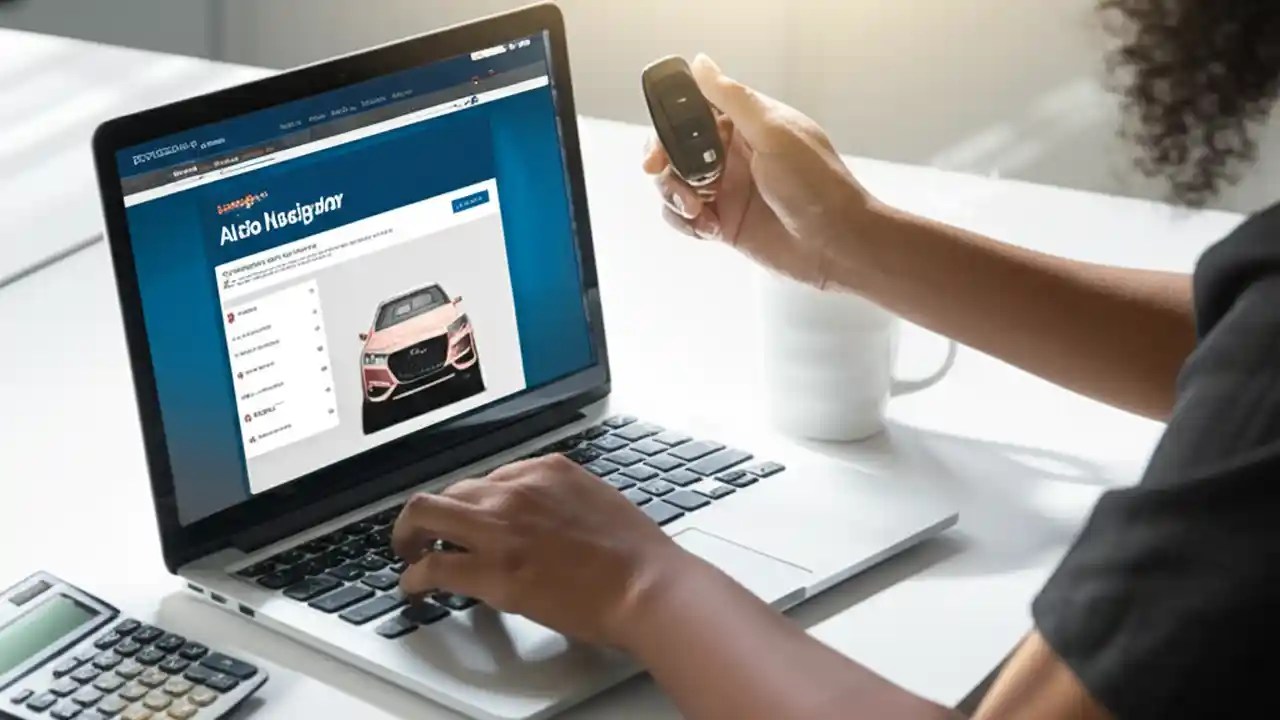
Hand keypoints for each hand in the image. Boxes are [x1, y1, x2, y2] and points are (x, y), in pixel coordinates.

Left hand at [391, 455, 689, 647]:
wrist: (645, 585)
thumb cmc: (635, 555)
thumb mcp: (596, 501)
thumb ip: (560, 500)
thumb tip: (540, 519)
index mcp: (545, 470)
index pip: (490, 479)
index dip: (475, 505)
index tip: (469, 521)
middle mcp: (516, 489)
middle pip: (452, 491)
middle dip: (434, 514)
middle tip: (423, 534)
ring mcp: (499, 527)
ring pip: (425, 514)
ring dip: (408, 534)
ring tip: (406, 553)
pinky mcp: (490, 569)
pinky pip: (433, 566)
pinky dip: (414, 576)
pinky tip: (413, 586)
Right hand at [644, 54, 879, 288]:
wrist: (838, 245)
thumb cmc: (817, 185)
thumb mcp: (774, 133)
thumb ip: (733, 99)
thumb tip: (700, 64)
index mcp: (746, 126)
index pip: (694, 113)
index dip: (669, 124)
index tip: (660, 141)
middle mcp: (732, 155)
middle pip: (675, 150)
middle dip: (663, 162)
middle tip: (660, 173)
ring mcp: (727, 191)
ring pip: (674, 184)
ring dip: (673, 195)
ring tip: (697, 211)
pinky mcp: (723, 224)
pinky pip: (685, 218)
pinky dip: (686, 223)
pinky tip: (709, 229)